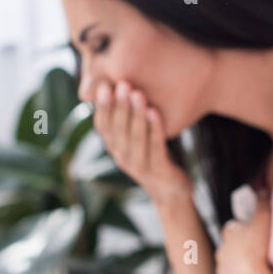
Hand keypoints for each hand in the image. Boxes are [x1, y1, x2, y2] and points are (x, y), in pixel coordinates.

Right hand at [92, 80, 191, 209]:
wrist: (171, 189)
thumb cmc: (151, 154)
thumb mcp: (135, 137)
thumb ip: (125, 118)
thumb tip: (115, 84)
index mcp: (114, 147)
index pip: (102, 126)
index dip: (102, 107)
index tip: (103, 85)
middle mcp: (122, 156)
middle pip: (117, 130)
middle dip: (119, 106)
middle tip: (122, 84)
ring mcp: (139, 166)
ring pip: (135, 138)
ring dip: (136, 115)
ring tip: (138, 93)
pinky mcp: (158, 170)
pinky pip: (156, 147)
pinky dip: (154, 129)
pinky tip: (155, 112)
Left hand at [215, 196, 271, 273]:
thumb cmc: (256, 248)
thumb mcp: (264, 218)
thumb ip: (263, 204)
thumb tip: (262, 190)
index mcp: (228, 234)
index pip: (232, 228)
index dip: (243, 228)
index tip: (253, 229)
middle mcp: (222, 253)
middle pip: (230, 248)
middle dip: (240, 248)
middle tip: (256, 250)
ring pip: (231, 267)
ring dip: (240, 266)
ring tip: (259, 269)